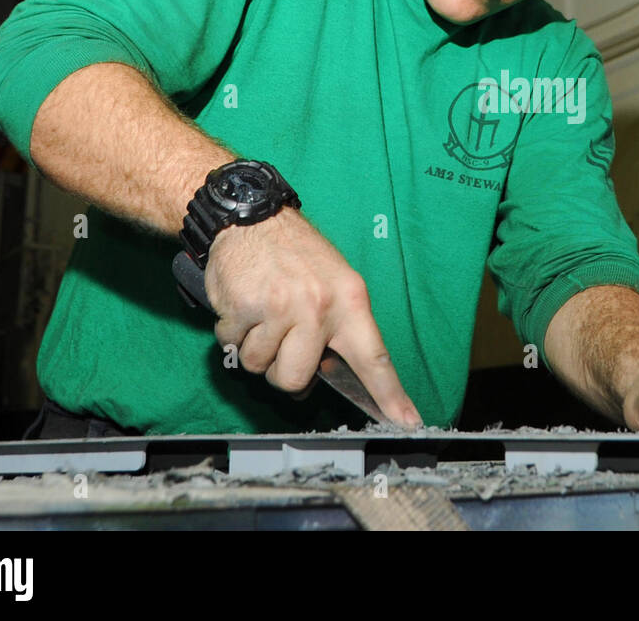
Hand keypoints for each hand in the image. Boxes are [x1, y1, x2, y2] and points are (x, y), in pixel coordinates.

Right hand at [204, 206, 421, 425]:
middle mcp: (320, 307)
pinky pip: (231, 345)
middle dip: (280, 370)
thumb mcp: (333, 281)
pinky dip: (231, 330)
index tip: (407, 421)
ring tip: (261, 312)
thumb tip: (328, 372)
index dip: (390, 394)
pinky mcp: (245, 307)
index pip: (375, 358)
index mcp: (351, 301)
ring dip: (253, 346)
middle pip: (295, 379)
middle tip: (280, 341)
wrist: (250, 217)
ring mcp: (281, 307)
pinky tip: (243, 303)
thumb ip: (337, 327)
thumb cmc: (293, 252)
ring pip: (258, 365)